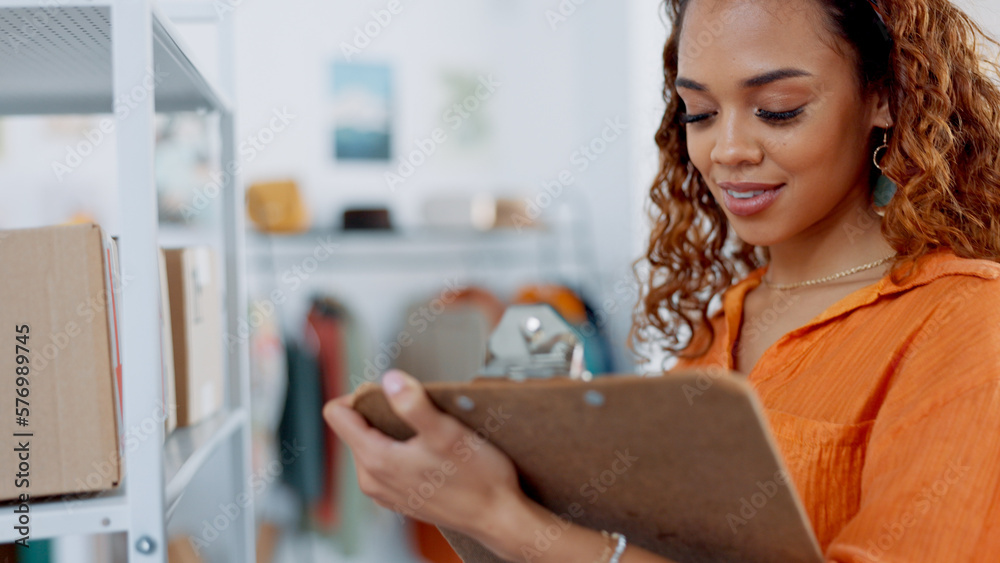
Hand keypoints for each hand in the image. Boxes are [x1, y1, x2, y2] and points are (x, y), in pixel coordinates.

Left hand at [323, 369, 526, 540]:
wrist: (498, 516)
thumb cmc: (479, 479)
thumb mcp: (447, 432)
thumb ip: (413, 404)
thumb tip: (390, 380)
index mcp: (376, 460)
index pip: (337, 413)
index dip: (361, 394)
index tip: (391, 394)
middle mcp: (372, 479)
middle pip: (356, 426)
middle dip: (383, 412)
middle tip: (419, 413)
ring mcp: (385, 490)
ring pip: (373, 443)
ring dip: (396, 431)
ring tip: (430, 434)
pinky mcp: (400, 496)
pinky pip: (388, 461)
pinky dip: (405, 449)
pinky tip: (434, 453)